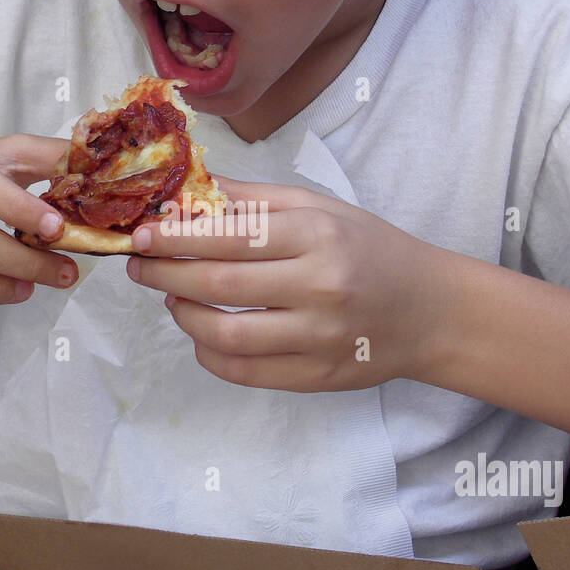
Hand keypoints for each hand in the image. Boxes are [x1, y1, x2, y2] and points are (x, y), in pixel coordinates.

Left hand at [125, 176, 445, 391]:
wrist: (430, 309)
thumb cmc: (370, 249)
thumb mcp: (320, 208)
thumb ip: (253, 201)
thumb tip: (186, 193)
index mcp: (318, 235)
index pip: (229, 235)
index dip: (175, 237)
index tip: (140, 234)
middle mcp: (320, 286)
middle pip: (219, 283)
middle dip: (165, 274)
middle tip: (139, 265)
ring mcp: (320, 337)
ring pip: (227, 335)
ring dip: (183, 316)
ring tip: (171, 298)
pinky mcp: (318, 377)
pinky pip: (245, 372)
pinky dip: (210, 354)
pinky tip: (202, 334)